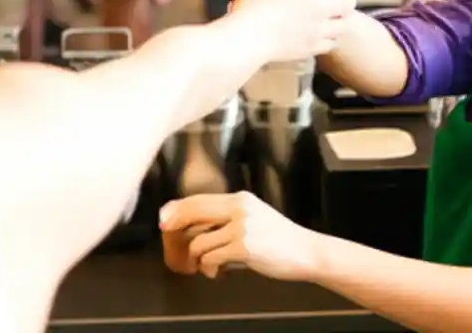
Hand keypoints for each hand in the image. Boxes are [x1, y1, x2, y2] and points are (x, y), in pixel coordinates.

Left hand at [160, 192, 320, 281]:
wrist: (306, 251)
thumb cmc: (280, 239)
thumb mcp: (254, 218)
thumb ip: (228, 218)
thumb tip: (196, 226)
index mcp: (240, 199)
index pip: (200, 199)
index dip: (177, 207)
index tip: (164, 216)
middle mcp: (240, 208)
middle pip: (194, 212)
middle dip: (175, 225)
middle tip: (167, 236)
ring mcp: (242, 227)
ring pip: (199, 241)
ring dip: (198, 258)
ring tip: (208, 266)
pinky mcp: (244, 247)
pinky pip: (211, 257)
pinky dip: (209, 268)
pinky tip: (217, 272)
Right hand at [226, 0, 354, 61]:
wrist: (249, 40)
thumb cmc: (251, 9)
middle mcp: (322, 7)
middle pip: (350, 1)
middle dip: (342, 0)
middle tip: (330, 1)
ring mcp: (320, 30)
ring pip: (346, 25)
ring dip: (338, 21)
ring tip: (326, 20)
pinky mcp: (313, 48)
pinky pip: (331, 44)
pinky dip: (327, 40)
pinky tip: (316, 36)